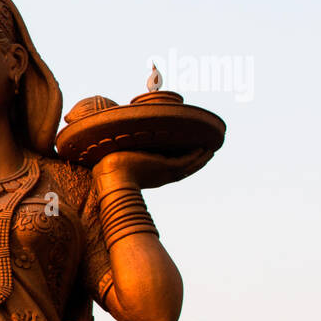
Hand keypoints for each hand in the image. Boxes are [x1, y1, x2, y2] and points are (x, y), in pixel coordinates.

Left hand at [91, 147, 213, 190]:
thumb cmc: (109, 169)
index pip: (172, 168)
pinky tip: (203, 149)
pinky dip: (196, 156)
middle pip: (185, 168)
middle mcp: (160, 175)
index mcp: (152, 174)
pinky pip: (185, 161)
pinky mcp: (164, 167)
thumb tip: (117, 146)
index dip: (184, 163)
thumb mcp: (121, 158)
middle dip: (197, 161)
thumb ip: (125, 153)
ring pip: (188, 165)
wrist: (109, 174)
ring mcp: (163, 172)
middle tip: (209, 153)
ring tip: (211, 150)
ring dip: (200, 158)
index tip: (192, 157)